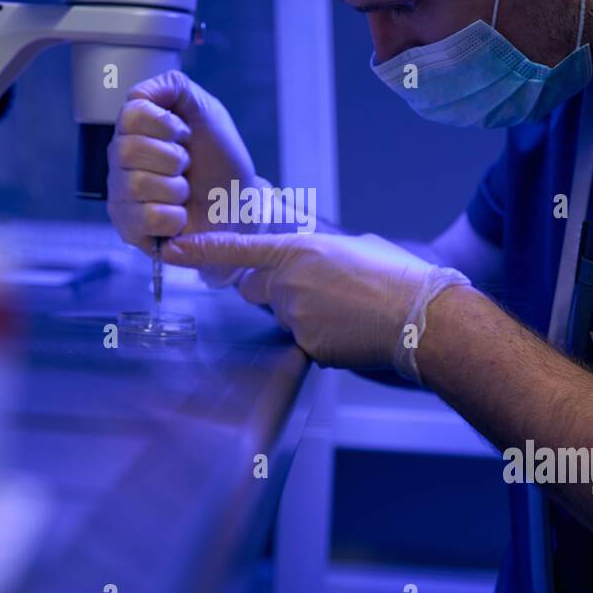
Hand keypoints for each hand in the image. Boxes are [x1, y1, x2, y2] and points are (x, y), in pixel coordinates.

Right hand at [106, 71, 257, 267]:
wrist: (239, 204)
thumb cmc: (219, 160)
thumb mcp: (205, 111)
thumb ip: (173, 87)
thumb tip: (139, 93)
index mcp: (133, 131)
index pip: (130, 114)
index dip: (166, 124)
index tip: (185, 135)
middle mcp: (120, 162)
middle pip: (129, 149)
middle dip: (173, 158)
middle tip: (186, 166)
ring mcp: (121, 196)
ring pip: (138, 184)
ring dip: (176, 188)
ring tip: (184, 193)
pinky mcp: (129, 229)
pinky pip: (146, 217)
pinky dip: (174, 217)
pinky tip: (179, 215)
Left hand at [163, 231, 469, 377]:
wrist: (422, 317)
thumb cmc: (398, 277)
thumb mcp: (356, 246)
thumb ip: (322, 249)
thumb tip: (316, 256)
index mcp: (300, 250)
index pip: (237, 250)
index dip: (200, 251)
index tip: (171, 250)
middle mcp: (289, 283)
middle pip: (254, 288)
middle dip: (271, 290)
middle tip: (314, 291)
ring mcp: (295, 317)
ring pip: (281, 315)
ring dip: (302, 314)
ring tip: (345, 311)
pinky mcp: (307, 346)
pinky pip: (301, 340)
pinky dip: (319, 337)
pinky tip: (349, 331)